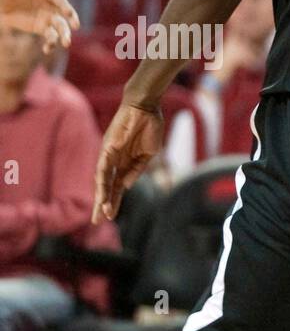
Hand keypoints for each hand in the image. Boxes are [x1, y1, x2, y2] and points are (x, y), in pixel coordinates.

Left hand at [0, 0, 79, 52]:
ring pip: (60, 27)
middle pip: (64, 13)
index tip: (68, 13)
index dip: (64, 5)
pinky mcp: (42, 28)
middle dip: (71, 20)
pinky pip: (50, 37)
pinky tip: (47, 50)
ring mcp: (47, 17)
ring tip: (66, 43)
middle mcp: (49, 4)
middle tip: (76, 27)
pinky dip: (50, 44)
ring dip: (64, 35)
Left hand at [94, 101, 163, 221]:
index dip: (114, 201)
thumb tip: (127, 185)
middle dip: (103, 205)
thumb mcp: (149, 154)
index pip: (117, 186)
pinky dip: (102, 182)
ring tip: (102, 213)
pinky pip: (103, 168)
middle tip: (97, 222)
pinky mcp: (108, 148)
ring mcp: (109, 154)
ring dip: (102, 197)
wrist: (147, 107)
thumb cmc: (150, 126)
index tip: (111, 216)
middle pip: (107, 186)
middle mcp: (114, 161)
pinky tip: (103, 195)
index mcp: (126, 163)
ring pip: (103, 180)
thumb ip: (138, 169)